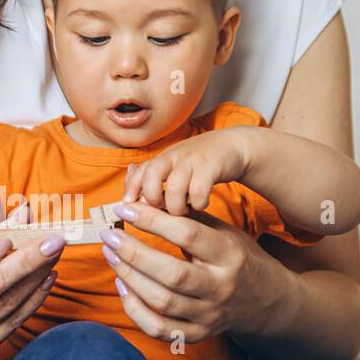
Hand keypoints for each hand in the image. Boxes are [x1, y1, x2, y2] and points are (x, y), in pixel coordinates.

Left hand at [100, 199, 291, 344]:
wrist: (268, 302)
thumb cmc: (239, 259)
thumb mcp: (225, 233)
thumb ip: (190, 218)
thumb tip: (147, 198)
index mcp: (229, 256)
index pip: (188, 235)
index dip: (152, 221)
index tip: (125, 210)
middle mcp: (221, 288)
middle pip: (172, 274)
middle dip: (134, 253)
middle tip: (109, 235)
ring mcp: (209, 315)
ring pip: (162, 302)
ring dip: (129, 278)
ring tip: (111, 255)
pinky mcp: (198, 334)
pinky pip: (159, 329)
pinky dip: (135, 310)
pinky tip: (122, 287)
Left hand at [123, 128, 253, 214]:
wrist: (232, 147)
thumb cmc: (198, 164)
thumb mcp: (172, 168)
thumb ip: (151, 180)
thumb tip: (127, 197)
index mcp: (162, 159)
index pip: (139, 172)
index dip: (131, 189)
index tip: (128, 205)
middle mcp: (174, 157)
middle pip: (152, 174)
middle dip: (152, 198)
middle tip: (161, 210)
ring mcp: (192, 160)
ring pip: (174, 186)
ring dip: (176, 206)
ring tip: (183, 212)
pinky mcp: (212, 165)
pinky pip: (199, 189)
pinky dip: (198, 202)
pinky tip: (201, 204)